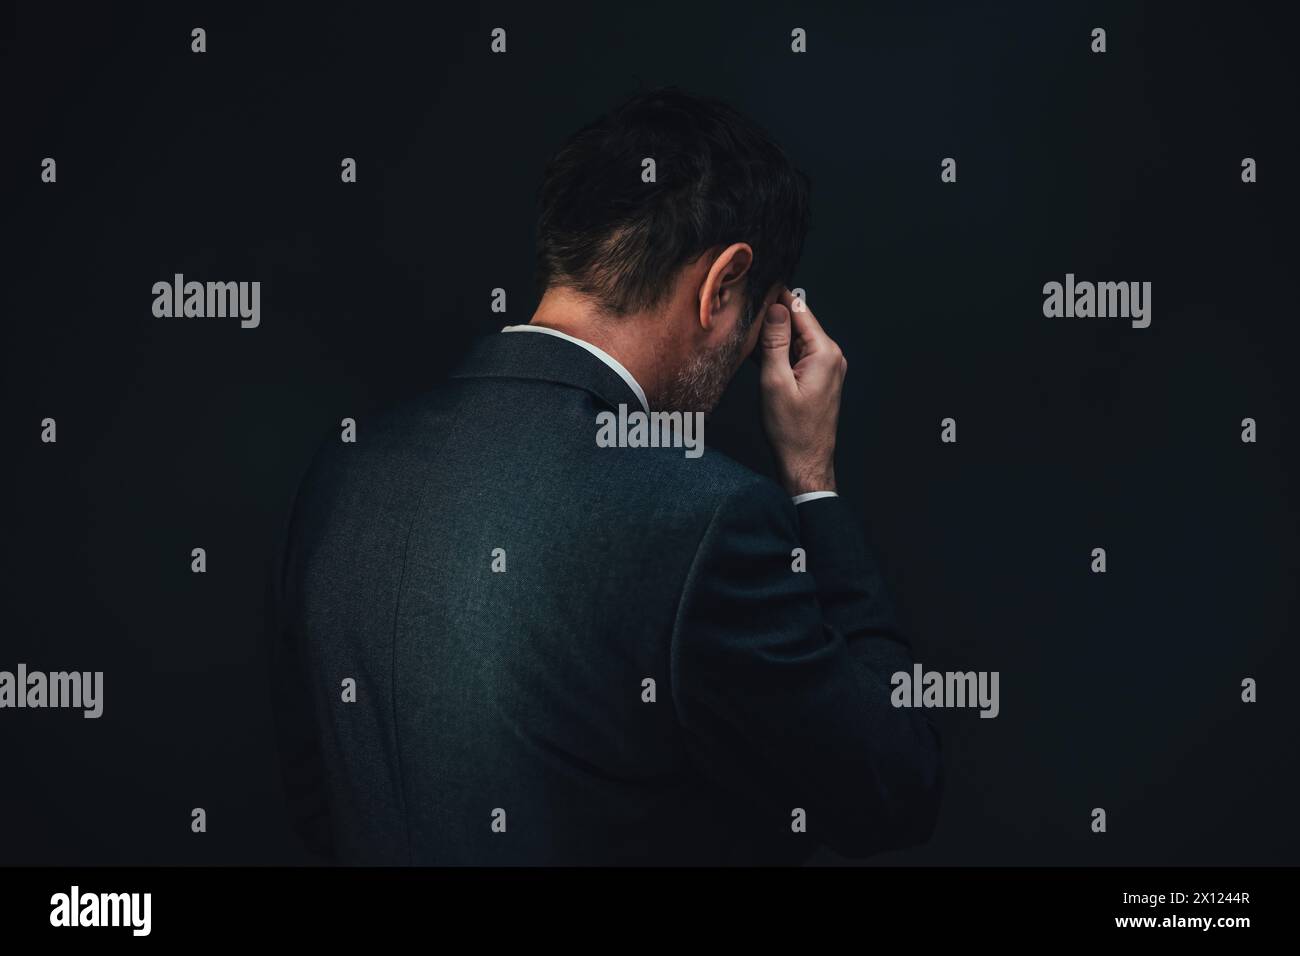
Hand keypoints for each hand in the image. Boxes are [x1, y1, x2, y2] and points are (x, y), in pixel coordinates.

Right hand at [758, 288, 845, 496]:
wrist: (805, 464)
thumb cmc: (791, 430)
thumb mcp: (775, 382)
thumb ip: (775, 342)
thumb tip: (776, 308)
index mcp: (824, 353)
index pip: (800, 310)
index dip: (776, 296)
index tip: (756, 282)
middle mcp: (830, 356)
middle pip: (797, 322)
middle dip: (772, 315)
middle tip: (742, 305)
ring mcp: (824, 368)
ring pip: (794, 339)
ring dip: (771, 335)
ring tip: (744, 327)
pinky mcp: (816, 379)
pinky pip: (795, 355)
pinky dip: (777, 352)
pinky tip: (755, 352)